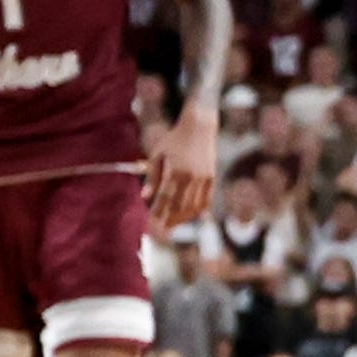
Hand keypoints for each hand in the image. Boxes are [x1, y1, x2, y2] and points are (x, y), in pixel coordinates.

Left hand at [148, 104, 220, 232]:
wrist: (200, 127)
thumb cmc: (174, 139)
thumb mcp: (158, 154)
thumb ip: (152, 176)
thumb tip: (145, 197)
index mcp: (176, 171)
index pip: (165, 198)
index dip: (158, 212)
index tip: (151, 223)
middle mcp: (192, 177)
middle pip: (179, 205)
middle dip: (169, 219)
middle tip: (161, 230)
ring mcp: (204, 178)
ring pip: (193, 205)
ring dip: (183, 217)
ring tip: (173, 225)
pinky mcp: (212, 177)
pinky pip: (206, 199)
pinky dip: (198, 210)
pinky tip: (189, 215)